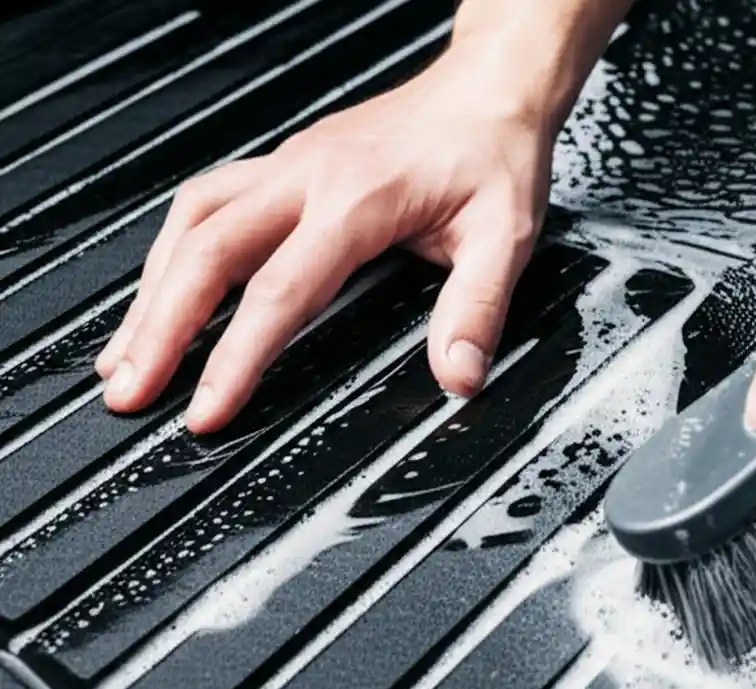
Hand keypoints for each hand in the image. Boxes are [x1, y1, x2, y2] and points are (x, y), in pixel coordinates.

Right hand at [95, 44, 553, 432]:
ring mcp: (291, 164)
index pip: (277, 290)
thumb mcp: (506, 236)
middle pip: (205, 251)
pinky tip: (164, 286)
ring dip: (152, 289)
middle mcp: (308, 175)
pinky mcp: (288, 162)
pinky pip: (208, 202)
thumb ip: (477, 309)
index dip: (235, 357)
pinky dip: (174, 250)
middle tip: (127, 392)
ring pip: (192, 221)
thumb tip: (458, 377)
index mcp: (356, 199)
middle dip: (158, 328)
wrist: (490, 89)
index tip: (206, 409)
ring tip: (125, 353)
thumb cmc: (494, 155)